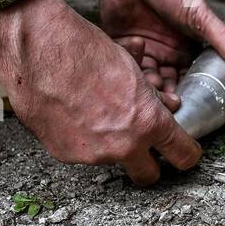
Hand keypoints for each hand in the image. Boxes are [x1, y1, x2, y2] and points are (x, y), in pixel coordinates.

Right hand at [0, 0, 201, 184]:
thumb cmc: (85, 50)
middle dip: (149, 164)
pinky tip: (72, 113)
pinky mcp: (65, 154)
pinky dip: (81, 139)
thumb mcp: (131, 68)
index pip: (183, 155)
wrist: (38, 49)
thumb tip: (167, 104)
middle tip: (143, 146)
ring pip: (111, 160)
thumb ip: (152, 95)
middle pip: (149, 176)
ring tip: (95, 112)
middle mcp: (123, 146)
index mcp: (148, 122)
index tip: (182, 150)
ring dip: (110, 144)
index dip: (186, 153)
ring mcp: (92, 155)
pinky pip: (82, 153)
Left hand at [96, 0, 224, 102]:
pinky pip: (128, 63)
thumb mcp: (199, 14)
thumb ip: (222, 39)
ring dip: (149, 82)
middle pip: (167, 85)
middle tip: (168, 101)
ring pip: (146, 79)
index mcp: (187, 49)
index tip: (190, 106)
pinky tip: (139, 47)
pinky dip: (132, 60)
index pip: (191, 81)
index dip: (190, 95)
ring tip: (153, 82)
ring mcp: (144, 50)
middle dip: (166, 95)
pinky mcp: (124, 45)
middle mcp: (166, 53)